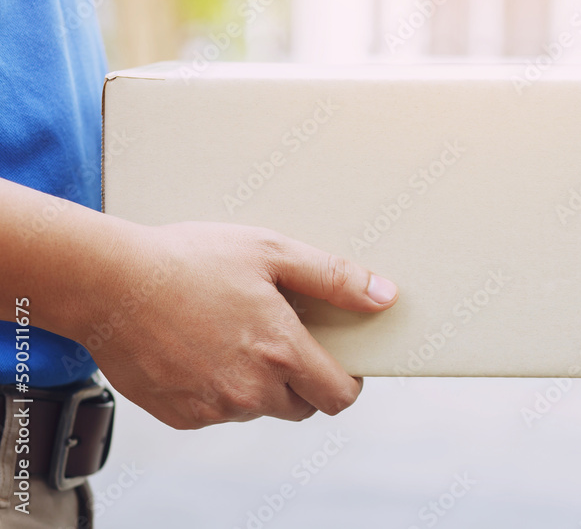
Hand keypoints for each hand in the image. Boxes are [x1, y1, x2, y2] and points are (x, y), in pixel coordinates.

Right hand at [76, 221, 397, 429]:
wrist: (108, 282)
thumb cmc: (191, 259)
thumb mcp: (271, 252)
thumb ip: (333, 278)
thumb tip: (385, 295)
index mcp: (281, 353)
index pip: (339, 396)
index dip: (347, 382)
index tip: (339, 363)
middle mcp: (251, 391)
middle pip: (302, 408)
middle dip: (303, 381)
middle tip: (283, 340)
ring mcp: (213, 408)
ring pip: (258, 410)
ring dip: (259, 385)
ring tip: (234, 336)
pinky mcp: (180, 415)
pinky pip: (217, 412)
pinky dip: (218, 390)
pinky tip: (200, 349)